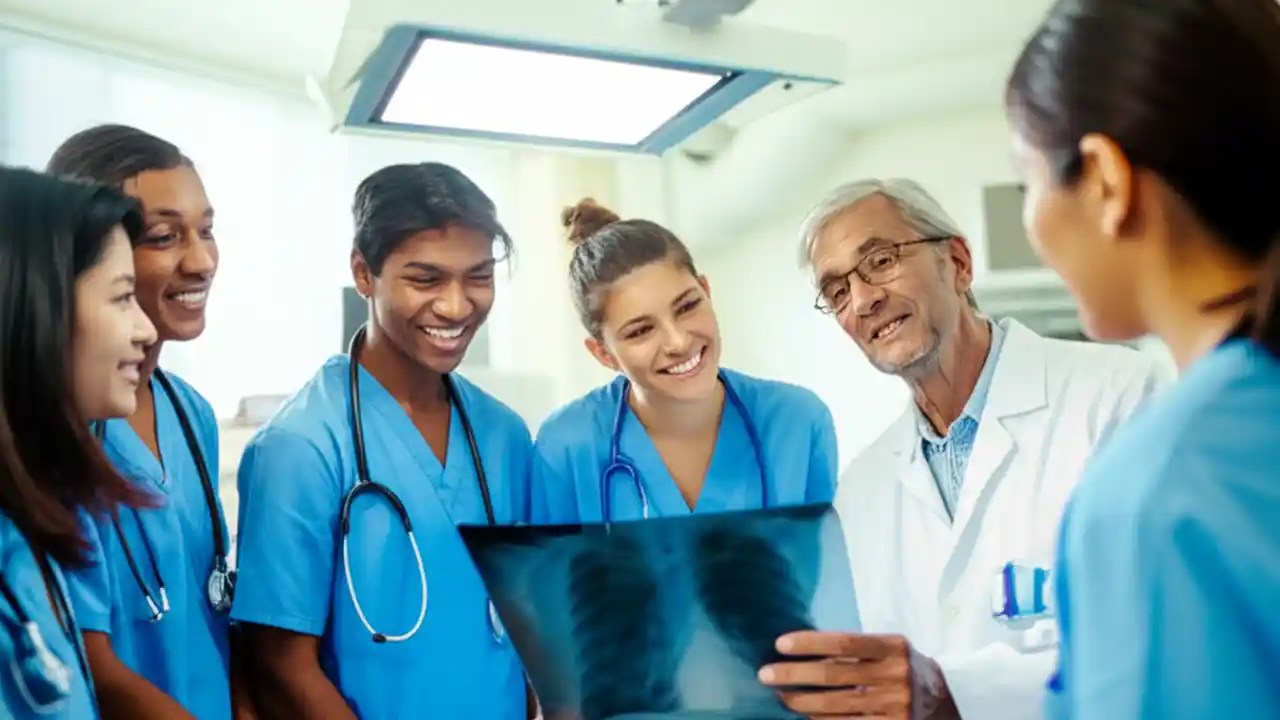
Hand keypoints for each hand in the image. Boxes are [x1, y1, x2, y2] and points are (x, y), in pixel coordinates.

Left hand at [757, 631, 958, 719]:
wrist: (947, 702)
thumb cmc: (904, 669)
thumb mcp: (889, 651)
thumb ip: (856, 652)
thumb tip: (804, 653)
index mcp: (893, 648)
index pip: (844, 643)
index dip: (810, 643)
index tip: (780, 644)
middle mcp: (896, 676)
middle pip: (834, 675)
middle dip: (794, 675)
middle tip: (765, 674)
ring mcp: (895, 707)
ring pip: (835, 706)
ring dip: (801, 702)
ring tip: (781, 697)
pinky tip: (806, 716)